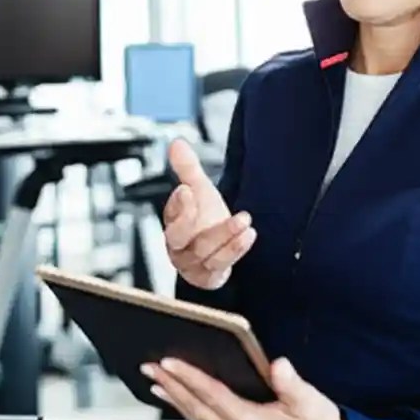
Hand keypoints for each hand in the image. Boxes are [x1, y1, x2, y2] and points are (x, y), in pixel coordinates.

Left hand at [142, 357, 345, 419]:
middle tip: (151, 369)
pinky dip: (191, 413)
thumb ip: (292, 384)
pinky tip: (183, 404)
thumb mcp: (312, 401)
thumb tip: (278, 365)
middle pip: (198, 409)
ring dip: (176, 400)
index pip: (213, 396)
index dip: (189, 377)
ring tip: (158, 384)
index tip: (170, 363)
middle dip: (172, 387)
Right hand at [163, 139, 255, 289]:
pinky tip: (248, 235)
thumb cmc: (204, 220)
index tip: (187, 189)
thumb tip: (177, 143)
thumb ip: (187, 168)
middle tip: (204, 201)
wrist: (220, 248)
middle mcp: (178, 246)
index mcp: (172, 223)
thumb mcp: (199, 191)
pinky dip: (235, 251)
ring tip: (244, 219)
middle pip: (178, 236)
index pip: (170, 214)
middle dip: (191, 220)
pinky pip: (220, 266)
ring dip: (226, 235)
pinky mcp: (209, 277)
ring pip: (205, 252)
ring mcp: (193, 263)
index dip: (178, 204)